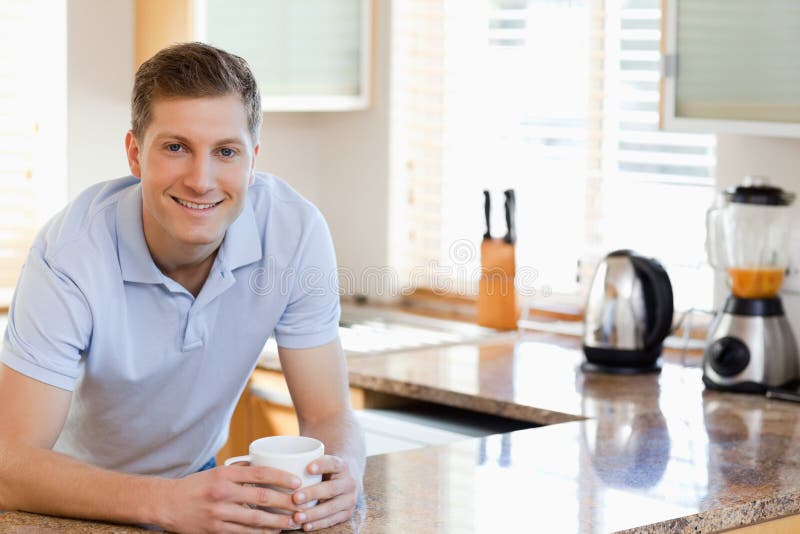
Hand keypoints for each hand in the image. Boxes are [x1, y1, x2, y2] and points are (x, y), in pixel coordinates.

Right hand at [158, 464, 305, 532]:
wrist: (167, 503)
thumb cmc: (196, 486)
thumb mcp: (216, 472)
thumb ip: (239, 470)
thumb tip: (264, 466)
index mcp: (225, 474)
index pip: (260, 473)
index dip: (282, 478)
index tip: (297, 482)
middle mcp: (223, 492)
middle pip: (262, 497)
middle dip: (286, 503)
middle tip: (302, 505)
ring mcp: (219, 513)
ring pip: (256, 519)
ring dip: (277, 522)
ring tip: (292, 522)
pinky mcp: (215, 530)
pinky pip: (243, 533)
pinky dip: (260, 533)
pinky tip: (272, 532)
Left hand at [291, 455, 358, 530]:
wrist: (346, 483)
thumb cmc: (325, 472)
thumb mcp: (323, 463)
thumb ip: (307, 462)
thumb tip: (277, 460)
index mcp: (343, 466)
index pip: (333, 463)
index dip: (322, 465)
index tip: (308, 468)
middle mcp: (349, 482)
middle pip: (331, 488)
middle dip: (312, 494)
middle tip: (295, 498)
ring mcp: (350, 499)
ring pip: (331, 507)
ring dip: (313, 513)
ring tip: (296, 517)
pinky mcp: (347, 513)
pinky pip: (332, 520)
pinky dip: (318, 524)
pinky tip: (305, 526)